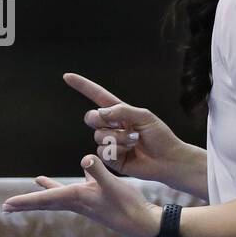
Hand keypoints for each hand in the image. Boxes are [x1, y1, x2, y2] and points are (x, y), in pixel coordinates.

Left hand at [2, 154, 162, 236]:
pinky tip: (80, 173)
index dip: (24, 200)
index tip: (6, 205)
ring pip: (60, 194)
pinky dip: (74, 181)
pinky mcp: (98, 197)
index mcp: (76, 198)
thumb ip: (98, 172)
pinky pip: (79, 187)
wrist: (143, 224)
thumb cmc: (128, 207)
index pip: (44, 200)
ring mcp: (87, 201)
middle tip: (6, 207)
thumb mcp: (113, 186)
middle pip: (46, 201)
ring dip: (46, 190)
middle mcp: (78, 202)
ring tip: (36, 181)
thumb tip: (85, 159)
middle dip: (26, 202)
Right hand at [64, 73, 191, 188]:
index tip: (67, 77)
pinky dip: (116, 151)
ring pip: (98, 136)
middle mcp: (112, 126)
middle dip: (100, 120)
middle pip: (91, 118)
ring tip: (134, 141)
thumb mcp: (144, 116)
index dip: (82, 86)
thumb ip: (122, 110)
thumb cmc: (160, 135)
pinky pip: (102, 152)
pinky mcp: (111, 159)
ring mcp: (110, 143)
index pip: (97, 96)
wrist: (168, 159)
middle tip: (118, 124)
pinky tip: (129, 153)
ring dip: (118, 138)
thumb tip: (101, 113)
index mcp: (119, 112)